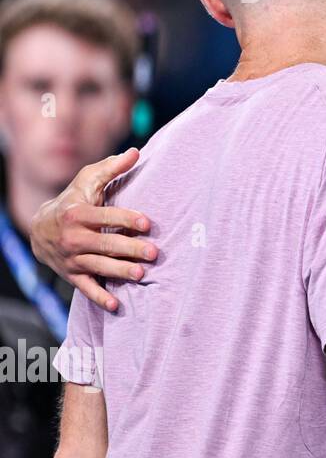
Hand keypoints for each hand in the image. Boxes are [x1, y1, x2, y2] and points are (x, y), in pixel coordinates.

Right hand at [30, 149, 156, 310]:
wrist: (40, 227)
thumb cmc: (73, 199)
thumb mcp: (87, 180)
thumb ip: (112, 168)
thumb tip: (136, 152)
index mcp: (78, 213)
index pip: (106, 217)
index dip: (126, 220)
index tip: (147, 223)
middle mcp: (73, 237)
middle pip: (104, 244)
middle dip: (129, 249)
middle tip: (154, 253)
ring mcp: (71, 258)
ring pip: (98, 266)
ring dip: (119, 272)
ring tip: (142, 275)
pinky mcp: (71, 275)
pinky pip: (85, 288)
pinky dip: (99, 297)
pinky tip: (116, 305)